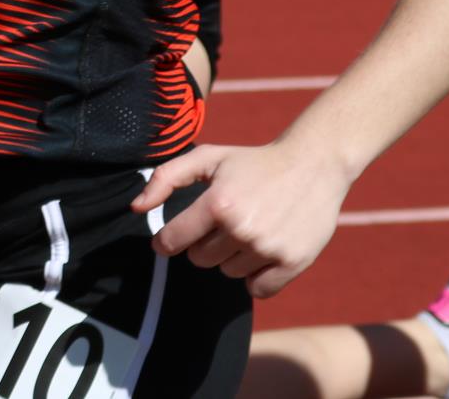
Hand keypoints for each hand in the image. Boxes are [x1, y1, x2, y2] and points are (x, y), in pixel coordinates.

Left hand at [133, 139, 352, 297]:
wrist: (313, 165)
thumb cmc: (253, 162)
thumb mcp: (208, 158)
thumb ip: (166, 178)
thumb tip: (136, 208)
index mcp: (217, 204)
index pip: (173, 240)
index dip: (167, 241)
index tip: (169, 240)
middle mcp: (241, 229)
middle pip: (200, 259)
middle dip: (205, 243)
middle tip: (224, 223)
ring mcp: (268, 248)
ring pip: (228, 273)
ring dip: (232, 257)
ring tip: (249, 230)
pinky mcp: (293, 263)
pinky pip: (258, 289)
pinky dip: (257, 277)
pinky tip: (263, 251)